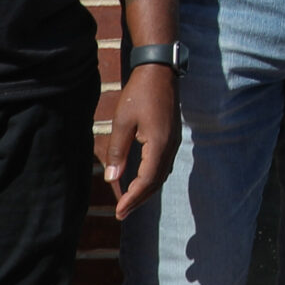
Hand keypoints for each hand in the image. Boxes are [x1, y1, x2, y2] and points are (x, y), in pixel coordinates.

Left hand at [103, 67, 177, 217]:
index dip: (133, 198)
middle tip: (122, 213)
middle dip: (139, 199)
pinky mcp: (171, 137)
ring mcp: (173, 142)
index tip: (119, 211)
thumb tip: (111, 178)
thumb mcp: (122, 122)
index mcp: (158, 144)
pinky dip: (151, 177)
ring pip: (161, 175)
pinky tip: (140, 179)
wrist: (160, 71)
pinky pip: (162, 165)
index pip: (146, 180)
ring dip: (145, 190)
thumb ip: (117, 151)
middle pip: (156, 182)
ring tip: (129, 201)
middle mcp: (170, 147)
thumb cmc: (139, 93)